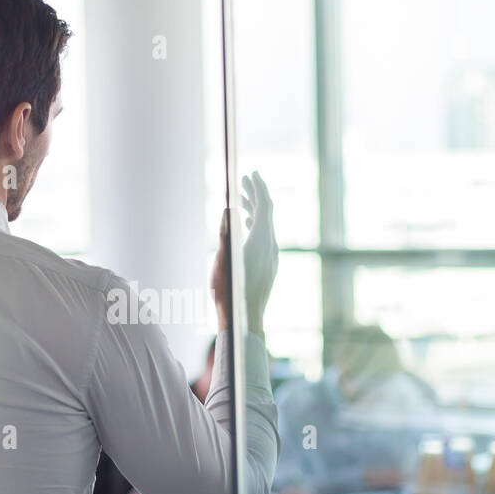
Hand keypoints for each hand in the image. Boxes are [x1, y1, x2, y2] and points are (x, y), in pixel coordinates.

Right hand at [211, 171, 278, 334]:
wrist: (245, 319)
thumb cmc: (230, 292)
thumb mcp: (223, 261)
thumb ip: (226, 234)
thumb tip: (228, 209)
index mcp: (261, 242)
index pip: (264, 206)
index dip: (258, 188)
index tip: (251, 174)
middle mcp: (271, 247)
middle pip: (266, 214)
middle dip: (256, 195)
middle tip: (244, 181)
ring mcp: (272, 258)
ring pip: (266, 226)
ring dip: (255, 211)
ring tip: (241, 202)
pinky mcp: (269, 267)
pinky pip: (265, 238)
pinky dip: (256, 225)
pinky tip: (246, 229)